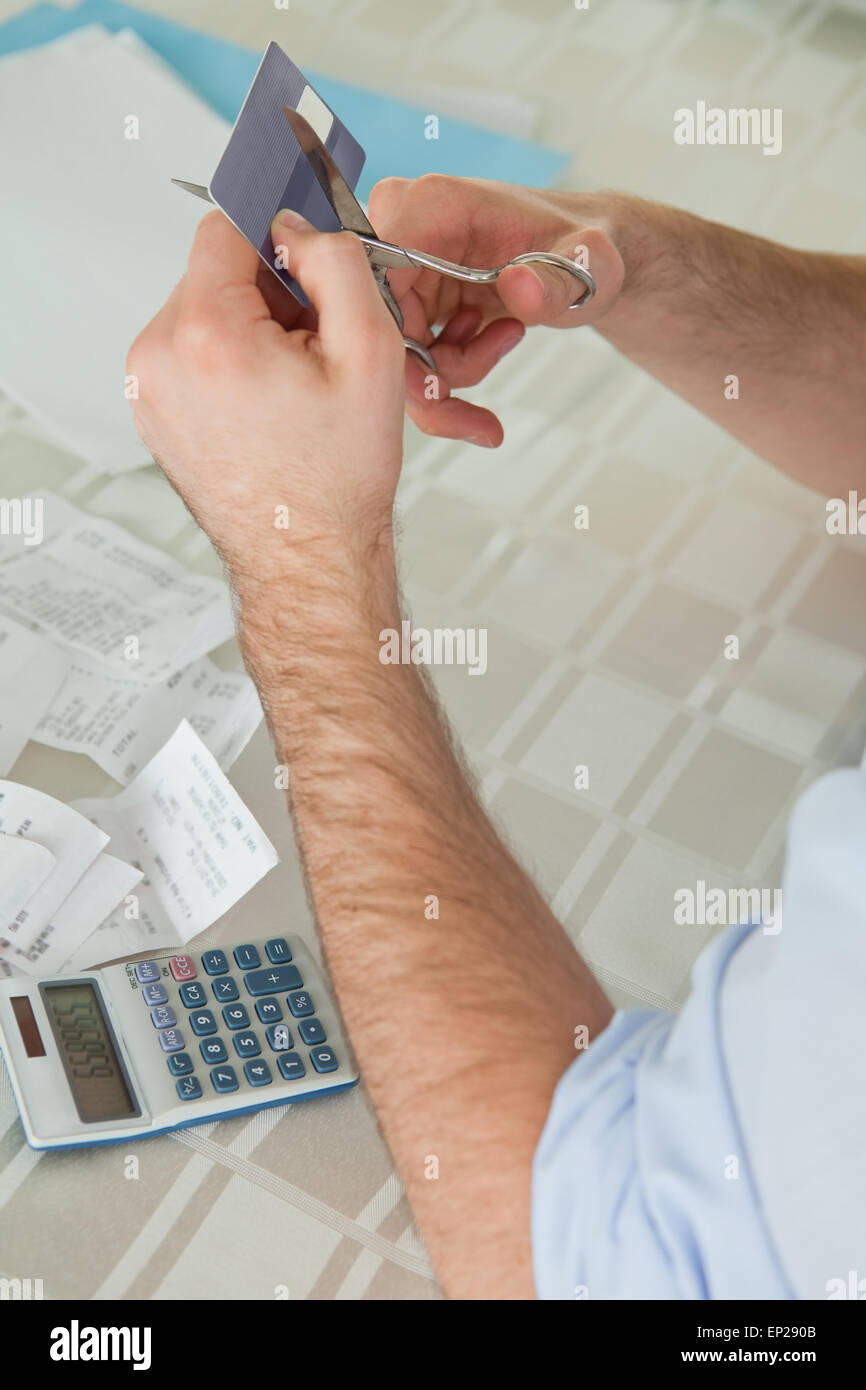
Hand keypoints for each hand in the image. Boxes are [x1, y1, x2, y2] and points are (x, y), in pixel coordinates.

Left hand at [126, 208, 405, 591]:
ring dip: (247, 329)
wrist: (308, 556)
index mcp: (207, 334)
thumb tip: (298, 226)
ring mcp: (147, 389)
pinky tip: (264, 404)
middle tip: (311, 350)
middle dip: (266, 295)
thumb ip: (334, 262)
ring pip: (202, 312)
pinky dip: (227, 362)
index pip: (226, 229)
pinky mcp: (150, 411)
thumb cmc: (337, 478)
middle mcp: (159, 357)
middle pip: (213, 273)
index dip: (278, 240)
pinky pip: (190, 353)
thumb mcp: (369, 352)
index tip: (307, 270)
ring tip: (289, 386)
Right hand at [368, 175, 626, 445]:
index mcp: (432, 204)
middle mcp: (402, 224)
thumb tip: (519, 285)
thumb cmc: (586, 250)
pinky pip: (403, 351)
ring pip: (389, 346)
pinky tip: (490, 345)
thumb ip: (558, 280)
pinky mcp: (407, 289)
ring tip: (505, 341)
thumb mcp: (589, 267)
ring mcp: (401, 259)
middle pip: (377, 323)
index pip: (371, 280)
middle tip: (487, 382)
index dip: (396, 344)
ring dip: (445, 373)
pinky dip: (444, 372)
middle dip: (431, 374)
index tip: (443, 385)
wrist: (584, 256)